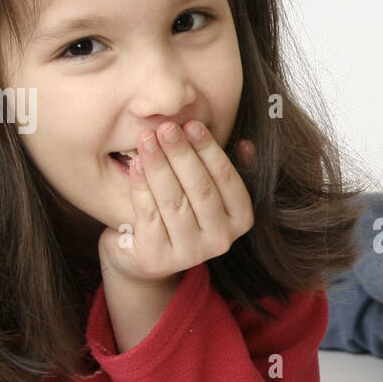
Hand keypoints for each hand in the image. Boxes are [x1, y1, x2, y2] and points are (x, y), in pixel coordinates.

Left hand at [98, 121, 254, 284]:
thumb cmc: (184, 212)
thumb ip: (225, 170)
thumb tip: (247, 146)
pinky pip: (149, 214)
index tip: (191, 124)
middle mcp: (221, 240)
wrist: (149, 253)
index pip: (227, 180)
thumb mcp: (210, 191)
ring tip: (146, 138)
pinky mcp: (159, 257)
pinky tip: (135, 163)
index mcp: (241, 220)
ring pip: (174, 201)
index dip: (209, 150)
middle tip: (166, 127)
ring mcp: (190, 252)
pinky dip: (141, 186)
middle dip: (182, 154)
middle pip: (201, 190)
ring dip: (159, 165)